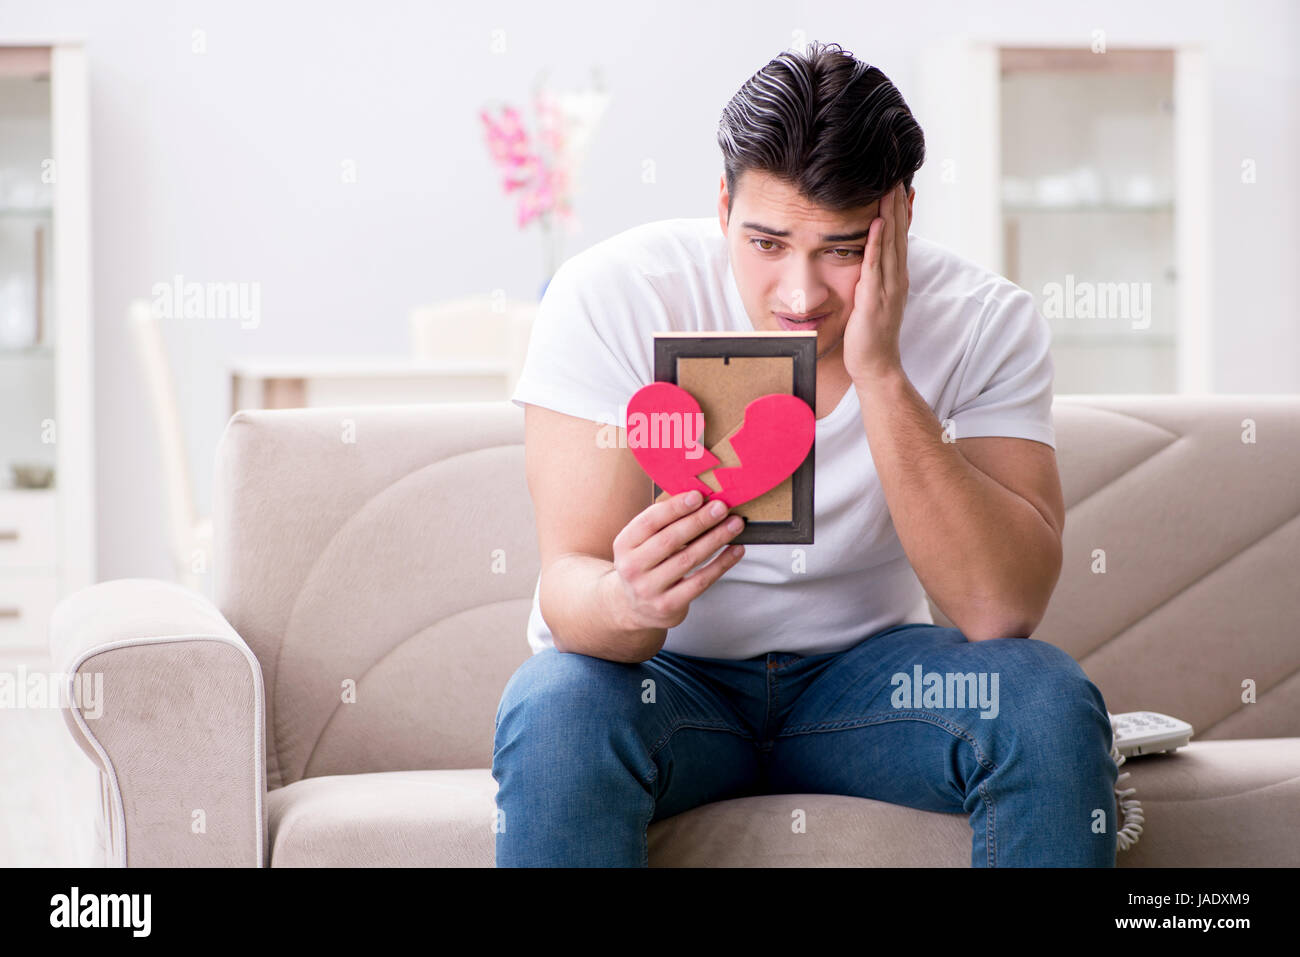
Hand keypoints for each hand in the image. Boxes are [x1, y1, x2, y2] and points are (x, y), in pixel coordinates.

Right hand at [607, 490, 745, 632]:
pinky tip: (735, 550)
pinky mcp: (668, 606)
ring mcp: (649, 589)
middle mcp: (632, 567)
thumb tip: (698, 497)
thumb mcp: (641, 543)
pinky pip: (700, 581)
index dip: (674, 508)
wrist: (634, 607)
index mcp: (624, 544)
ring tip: (734, 525)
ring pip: (688, 559)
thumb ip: (662, 523)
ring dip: (715, 539)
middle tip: (721, 507)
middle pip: (670, 540)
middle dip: (699, 521)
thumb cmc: (646, 564)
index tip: (698, 495)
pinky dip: (721, 564)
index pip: (649, 522)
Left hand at [843, 181, 909, 384]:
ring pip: (890, 244)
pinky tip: (876, 223)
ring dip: (890, 214)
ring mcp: (888, 288)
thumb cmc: (869, 335)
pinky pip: (875, 266)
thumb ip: (873, 277)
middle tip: (896, 174)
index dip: (899, 210)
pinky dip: (876, 243)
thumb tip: (869, 258)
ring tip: (889, 187)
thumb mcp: (873, 298)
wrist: (875, 366)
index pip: (899, 237)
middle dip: (897, 203)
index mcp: (895, 277)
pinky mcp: (874, 299)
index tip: (898, 184)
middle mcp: (896, 278)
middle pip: (898, 233)